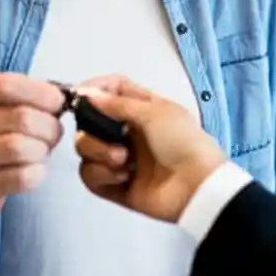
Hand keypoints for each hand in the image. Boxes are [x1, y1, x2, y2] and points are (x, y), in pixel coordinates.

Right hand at [0, 73, 65, 231]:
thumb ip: (24, 99)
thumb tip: (60, 99)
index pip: (5, 85)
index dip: (39, 92)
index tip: (57, 101)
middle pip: (20, 118)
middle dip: (49, 125)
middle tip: (53, 132)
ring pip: (20, 147)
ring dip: (42, 149)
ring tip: (42, 151)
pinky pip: (20, 177)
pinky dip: (37, 173)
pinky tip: (36, 170)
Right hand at [74, 76, 227, 223]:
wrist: (196, 186)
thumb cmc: (181, 141)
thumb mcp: (154, 112)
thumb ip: (117, 103)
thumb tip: (86, 92)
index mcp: (140, 109)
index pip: (111, 90)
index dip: (94, 89)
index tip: (79, 95)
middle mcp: (126, 131)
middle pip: (88, 122)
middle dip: (90, 128)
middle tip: (108, 137)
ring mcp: (118, 158)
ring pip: (86, 149)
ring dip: (99, 153)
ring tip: (124, 161)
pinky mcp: (114, 185)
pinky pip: (90, 176)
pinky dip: (102, 175)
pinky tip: (124, 177)